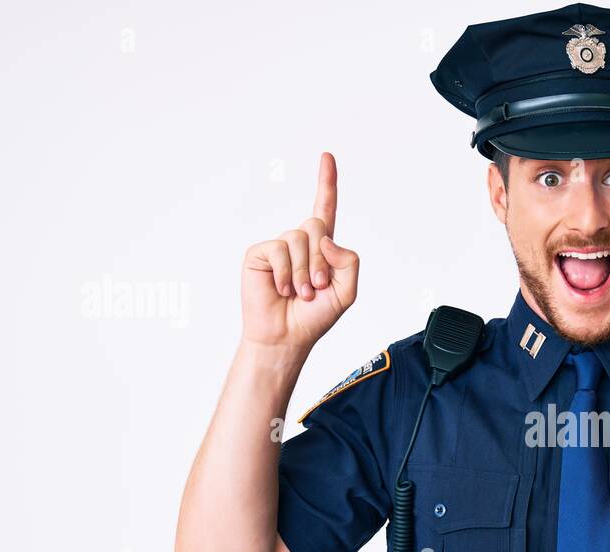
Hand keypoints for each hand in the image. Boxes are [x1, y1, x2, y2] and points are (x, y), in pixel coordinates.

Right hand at [241, 152, 359, 350]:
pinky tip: (281, 289)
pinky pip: (279, 249)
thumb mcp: (346, 292)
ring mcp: (278, 246)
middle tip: (316, 287)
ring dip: (303, 272)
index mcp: (322, 248)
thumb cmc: (315, 316)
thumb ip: (349, 262)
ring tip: (300, 292)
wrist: (287, 336)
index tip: (326, 157)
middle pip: (316, 225)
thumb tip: (327, 238)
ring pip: (299, 238)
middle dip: (321, 260)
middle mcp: (299, 242)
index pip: (325, 208)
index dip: (326, 183)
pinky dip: (285, 273)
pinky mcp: (259, 253)